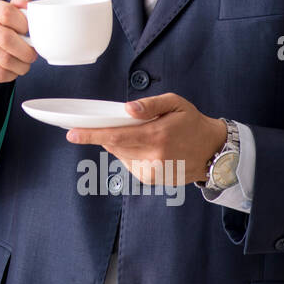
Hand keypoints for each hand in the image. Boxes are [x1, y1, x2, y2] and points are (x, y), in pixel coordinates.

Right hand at [0, 0, 38, 118]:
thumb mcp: (1, 17)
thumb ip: (17, 6)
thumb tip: (26, 4)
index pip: (7, 12)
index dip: (24, 25)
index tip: (29, 34)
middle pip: (6, 37)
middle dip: (26, 50)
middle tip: (32, 56)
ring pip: (4, 58)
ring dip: (21, 65)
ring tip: (24, 65)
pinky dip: (10, 75)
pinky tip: (11, 72)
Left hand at [64, 93, 227, 185]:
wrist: (212, 151)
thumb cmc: (191, 123)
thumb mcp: (176, 103)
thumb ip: (151, 104)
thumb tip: (127, 109)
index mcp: (157, 136)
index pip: (115, 136)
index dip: (91, 135)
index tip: (71, 134)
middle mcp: (153, 157)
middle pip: (114, 146)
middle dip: (104, 134)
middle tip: (107, 122)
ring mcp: (152, 172)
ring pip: (120, 154)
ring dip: (119, 142)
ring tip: (141, 133)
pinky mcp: (150, 179)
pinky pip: (128, 163)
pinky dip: (129, 152)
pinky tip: (145, 145)